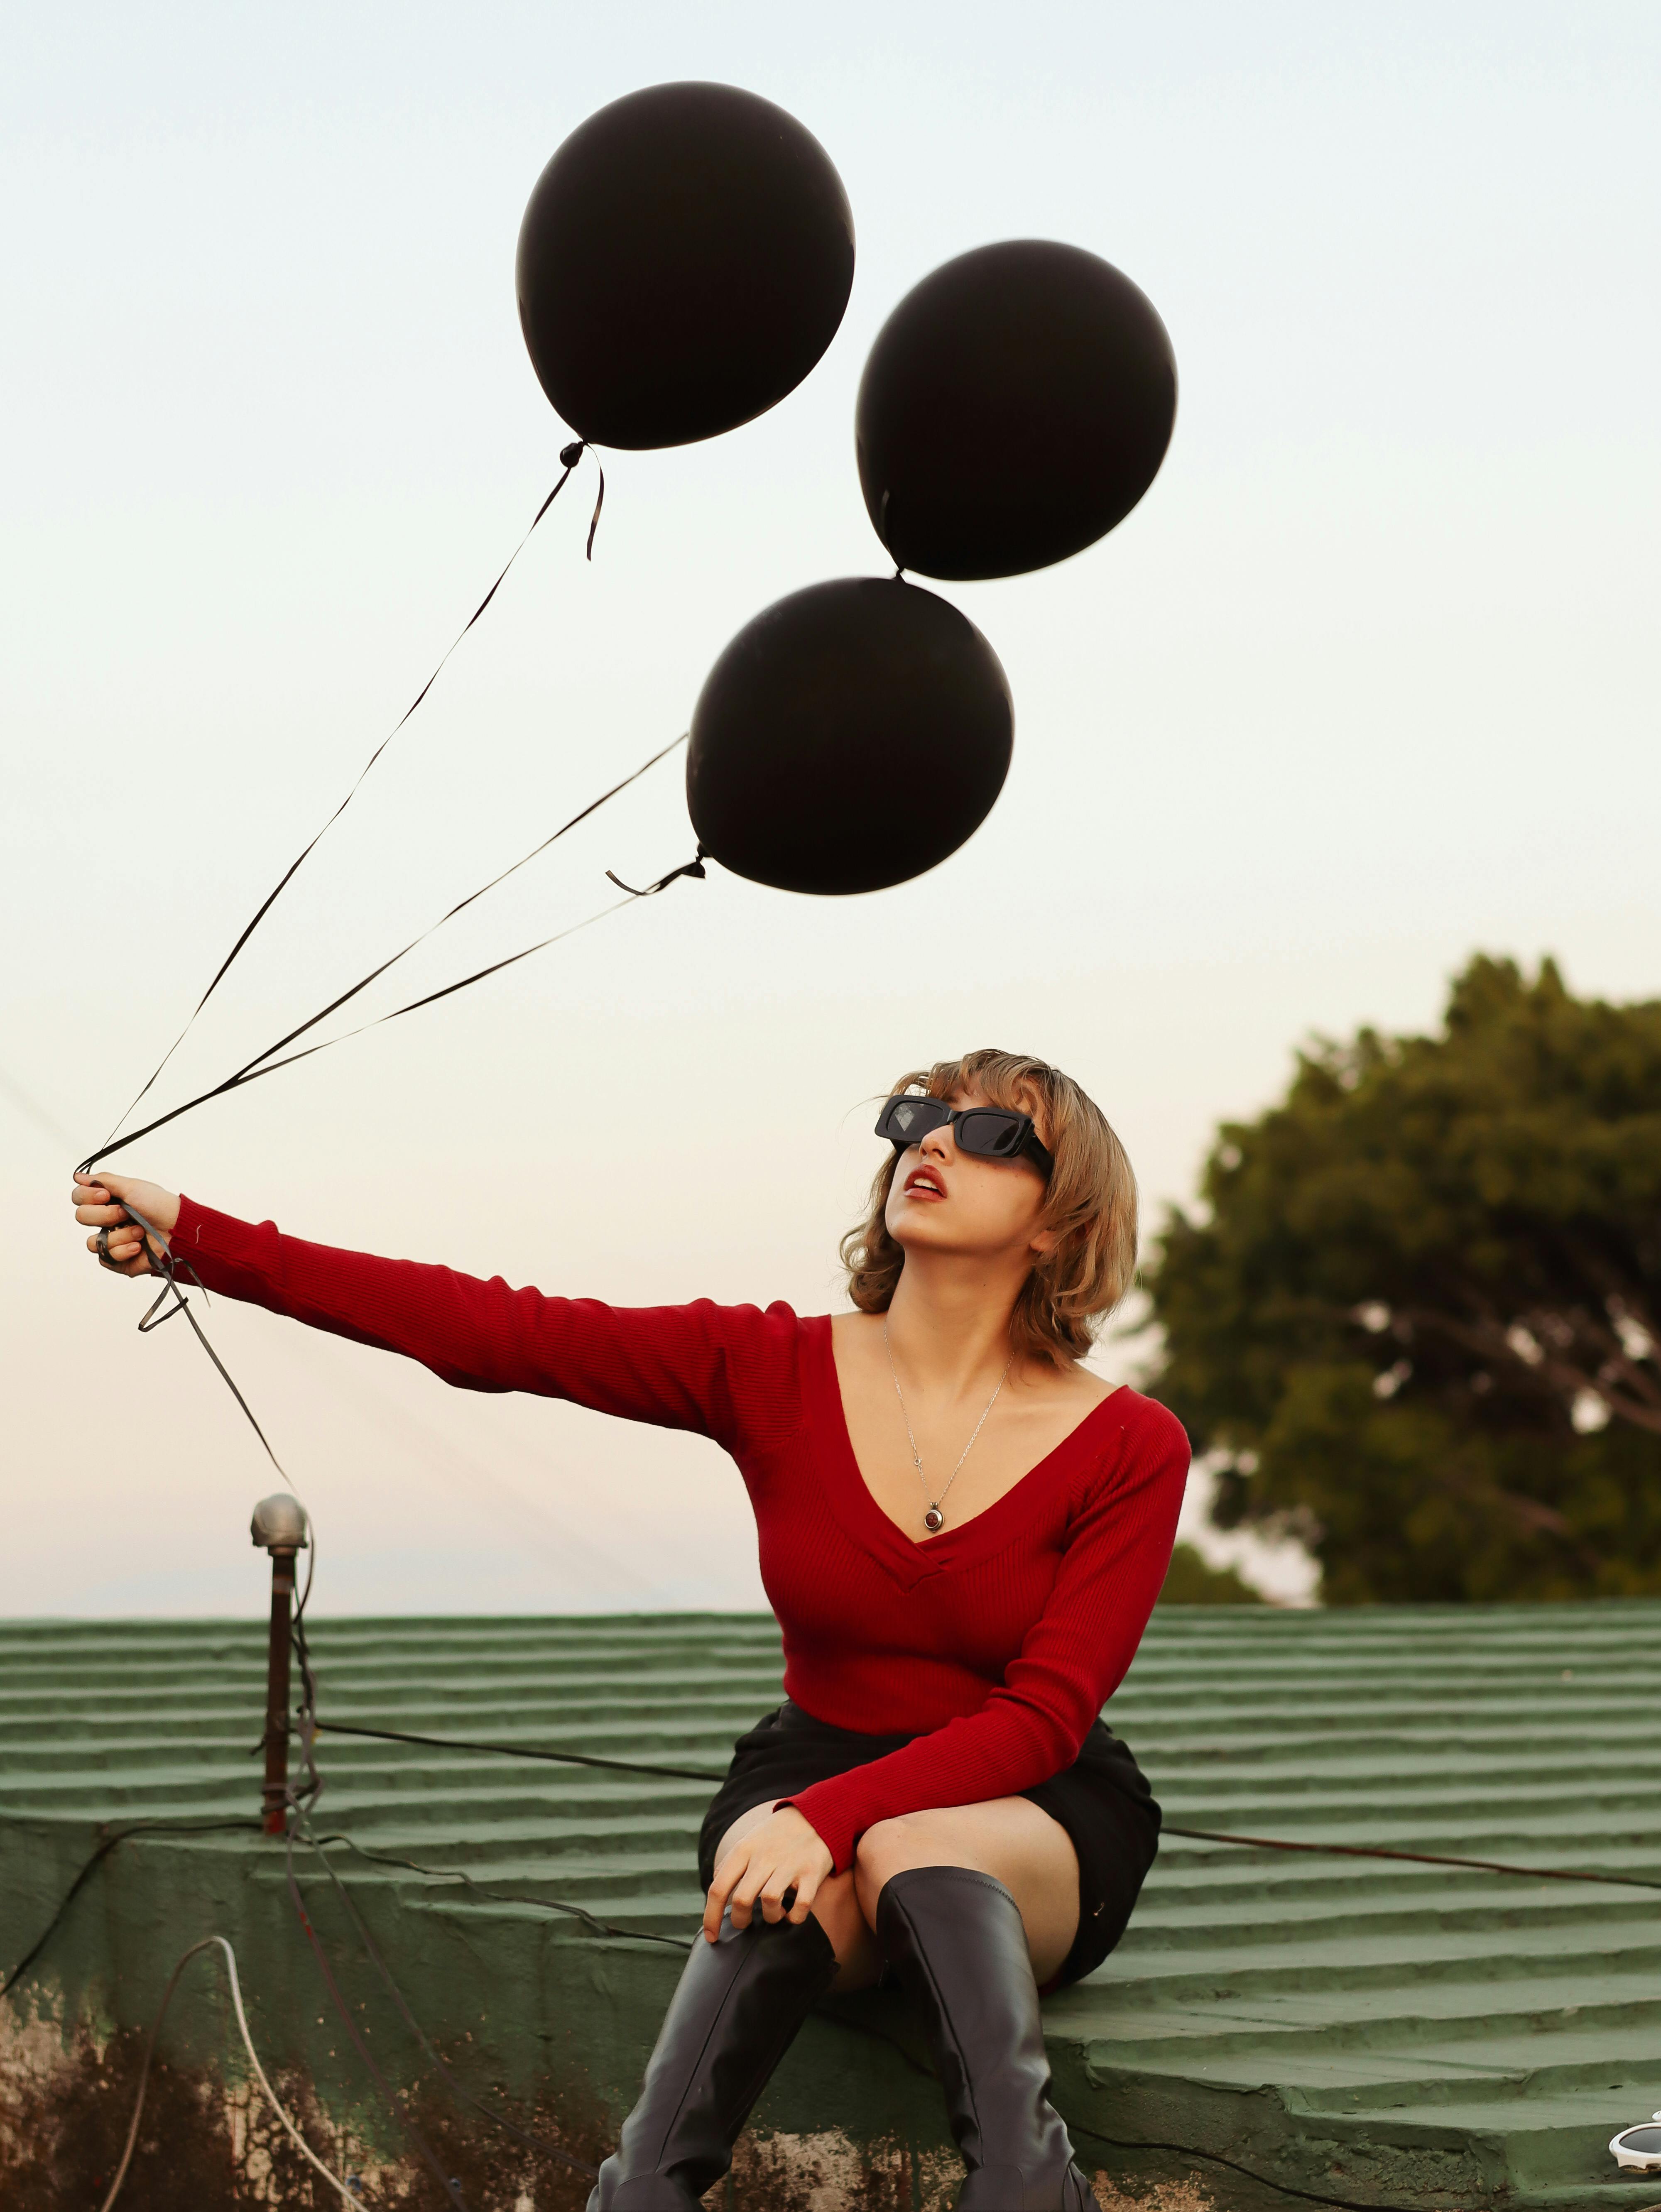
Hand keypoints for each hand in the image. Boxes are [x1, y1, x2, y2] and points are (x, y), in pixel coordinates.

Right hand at [71, 1171, 180, 1276]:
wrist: (179, 1230)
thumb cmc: (159, 1205)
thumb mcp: (132, 1186)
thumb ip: (104, 1180)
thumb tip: (78, 1177)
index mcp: (108, 1202)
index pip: (79, 1198)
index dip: (87, 1196)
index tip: (106, 1195)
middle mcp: (107, 1222)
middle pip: (82, 1217)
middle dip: (105, 1215)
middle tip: (126, 1213)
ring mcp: (112, 1242)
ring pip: (93, 1242)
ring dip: (120, 1235)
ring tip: (139, 1232)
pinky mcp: (118, 1261)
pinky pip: (106, 1258)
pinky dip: (124, 1251)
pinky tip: (138, 1247)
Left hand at [703, 1806, 833, 1940]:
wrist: (815, 1815)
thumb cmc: (777, 1835)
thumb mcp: (749, 1841)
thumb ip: (731, 1862)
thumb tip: (715, 1884)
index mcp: (744, 1850)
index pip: (719, 1888)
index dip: (711, 1917)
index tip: (711, 1938)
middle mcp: (764, 1857)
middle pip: (742, 1900)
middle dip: (740, 1921)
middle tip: (745, 1924)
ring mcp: (789, 1864)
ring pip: (769, 1901)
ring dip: (770, 1918)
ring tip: (774, 1914)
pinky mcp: (812, 1871)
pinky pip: (801, 1905)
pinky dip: (795, 1917)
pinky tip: (793, 1914)